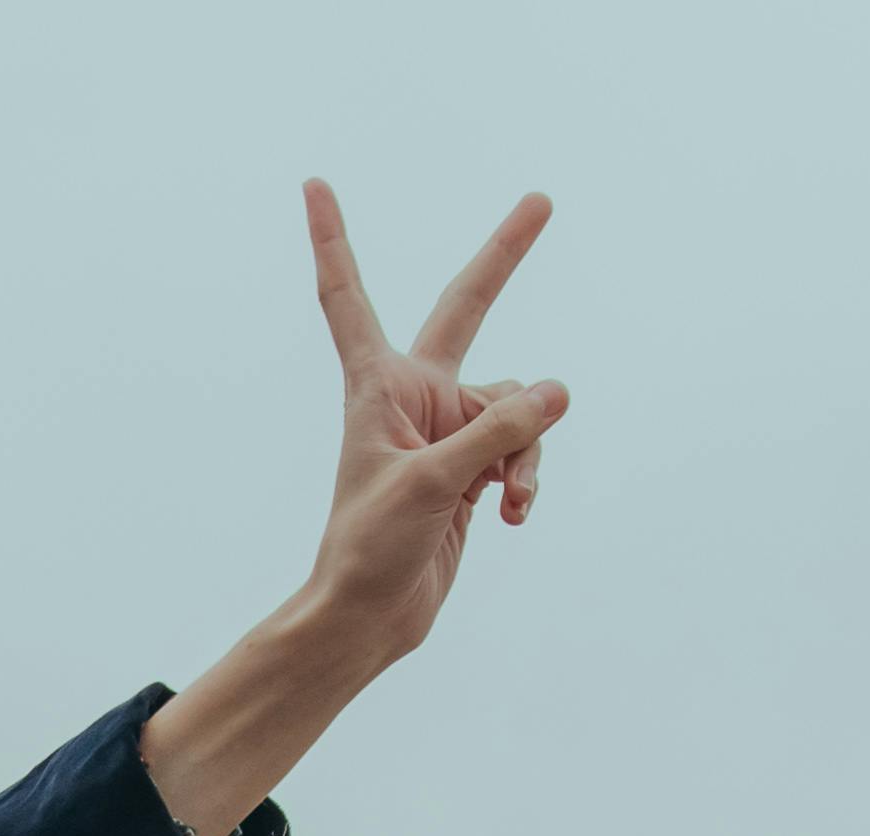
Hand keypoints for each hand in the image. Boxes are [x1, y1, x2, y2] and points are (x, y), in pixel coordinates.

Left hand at [298, 180, 563, 666]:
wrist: (369, 616)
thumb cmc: (372, 549)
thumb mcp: (432, 484)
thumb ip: (497, 432)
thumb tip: (557, 389)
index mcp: (378, 385)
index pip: (347, 296)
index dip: (332, 240)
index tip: (312, 185)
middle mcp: (415, 395)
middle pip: (468, 309)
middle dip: (506, 258)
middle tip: (542, 201)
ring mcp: (447, 429)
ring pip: (517, 409)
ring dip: (525, 452)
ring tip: (509, 499)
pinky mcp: (471, 467)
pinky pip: (522, 450)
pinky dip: (526, 480)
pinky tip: (512, 517)